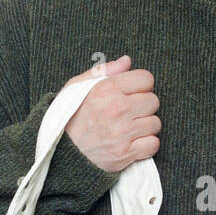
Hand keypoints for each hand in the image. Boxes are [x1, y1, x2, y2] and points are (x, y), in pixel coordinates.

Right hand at [62, 55, 159, 172]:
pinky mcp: (126, 153)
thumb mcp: (76, 88)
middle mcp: (117, 108)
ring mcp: (123, 132)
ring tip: (128, 129)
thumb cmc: (69, 118)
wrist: (60, 154)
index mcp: (106, 89)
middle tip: (128, 113)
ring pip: (155, 123)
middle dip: (143, 106)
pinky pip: (153, 144)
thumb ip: (103, 71)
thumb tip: (127, 61)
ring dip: (145, 127)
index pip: (146, 79)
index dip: (140, 86)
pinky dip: (146, 145)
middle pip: (153, 101)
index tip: (131, 94)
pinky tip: (132, 143)